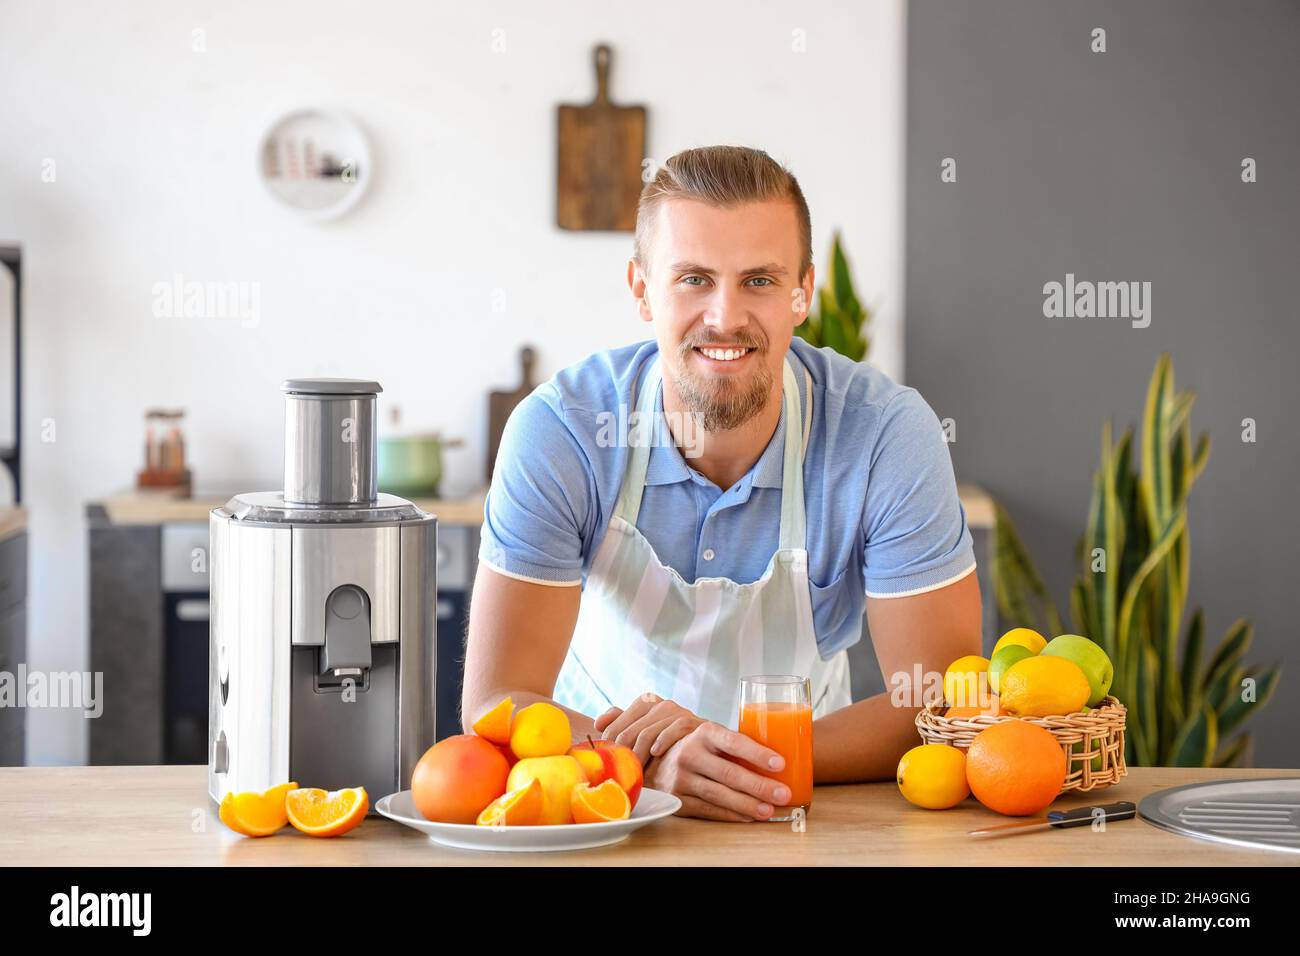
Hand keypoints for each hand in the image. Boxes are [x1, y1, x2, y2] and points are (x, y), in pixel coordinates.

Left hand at [593, 692, 704, 765]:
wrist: (711, 754)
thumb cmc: (672, 749)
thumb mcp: (644, 738)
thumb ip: (621, 725)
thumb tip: (597, 723)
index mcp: (646, 705)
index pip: (618, 721)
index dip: (610, 741)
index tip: (609, 761)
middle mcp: (662, 705)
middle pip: (632, 727)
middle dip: (623, 750)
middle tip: (620, 769)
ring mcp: (680, 712)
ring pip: (651, 728)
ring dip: (640, 751)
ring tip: (636, 768)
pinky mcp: (697, 722)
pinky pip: (677, 726)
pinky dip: (664, 739)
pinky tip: (656, 753)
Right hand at [642, 721, 791, 821]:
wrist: (657, 762)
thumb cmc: (699, 748)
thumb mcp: (713, 737)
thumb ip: (737, 745)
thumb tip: (781, 761)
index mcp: (705, 733)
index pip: (733, 742)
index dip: (757, 753)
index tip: (780, 763)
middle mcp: (690, 753)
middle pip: (729, 773)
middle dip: (759, 785)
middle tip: (783, 793)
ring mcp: (682, 778)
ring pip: (719, 794)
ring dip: (747, 804)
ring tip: (769, 810)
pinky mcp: (679, 799)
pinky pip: (710, 809)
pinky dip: (732, 815)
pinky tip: (749, 816)